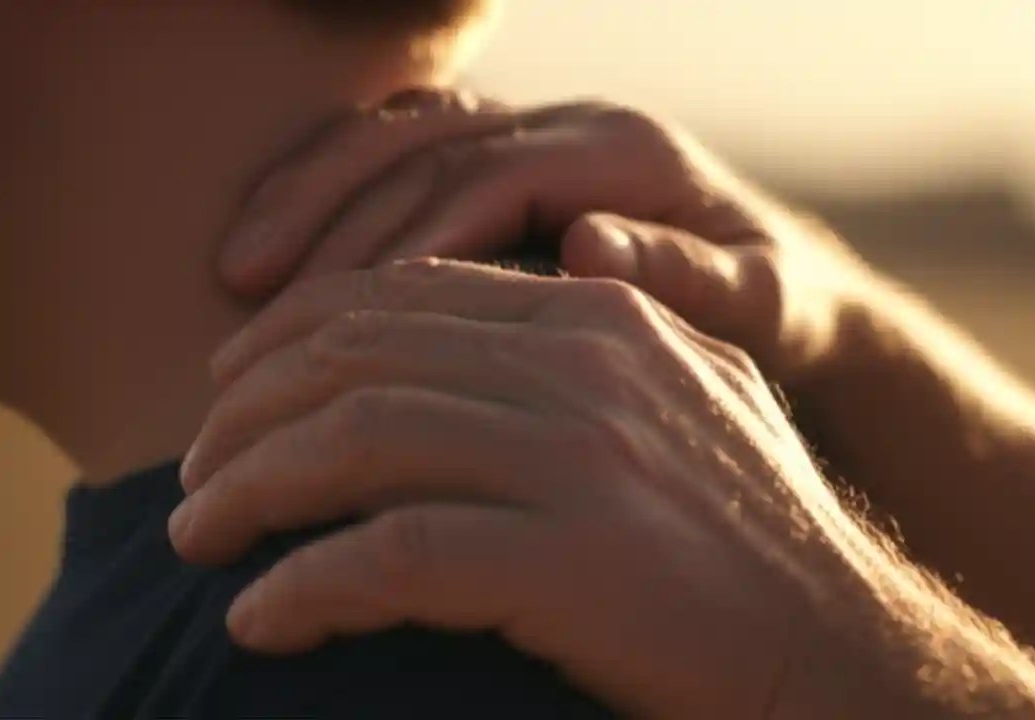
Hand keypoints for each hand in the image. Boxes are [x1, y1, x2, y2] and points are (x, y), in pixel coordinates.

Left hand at [174, 260, 869, 718]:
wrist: (839, 646)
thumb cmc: (753, 536)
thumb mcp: (687, 397)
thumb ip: (600, 339)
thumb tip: (490, 326)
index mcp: (597, 313)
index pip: (397, 296)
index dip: (284, 339)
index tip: (227, 396)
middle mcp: (583, 362)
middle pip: (355, 358)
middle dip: (245, 416)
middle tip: (192, 476)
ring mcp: (578, 455)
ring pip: (353, 443)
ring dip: (247, 493)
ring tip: (196, 539)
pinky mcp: (569, 560)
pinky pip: (390, 558)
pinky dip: (305, 587)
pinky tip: (262, 621)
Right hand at [219, 89, 861, 389]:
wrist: (797, 300)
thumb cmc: (780, 318)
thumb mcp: (764, 307)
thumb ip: (689, 278)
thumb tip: (584, 244)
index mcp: (629, 154)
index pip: (495, 179)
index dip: (411, 238)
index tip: (338, 316)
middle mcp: (574, 129)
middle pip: (431, 148)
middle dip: (335, 215)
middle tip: (253, 293)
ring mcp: (538, 141)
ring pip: (401, 142)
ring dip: (313, 196)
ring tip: (237, 270)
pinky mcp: (511, 168)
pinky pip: (405, 159)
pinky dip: (334, 193)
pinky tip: (275, 245)